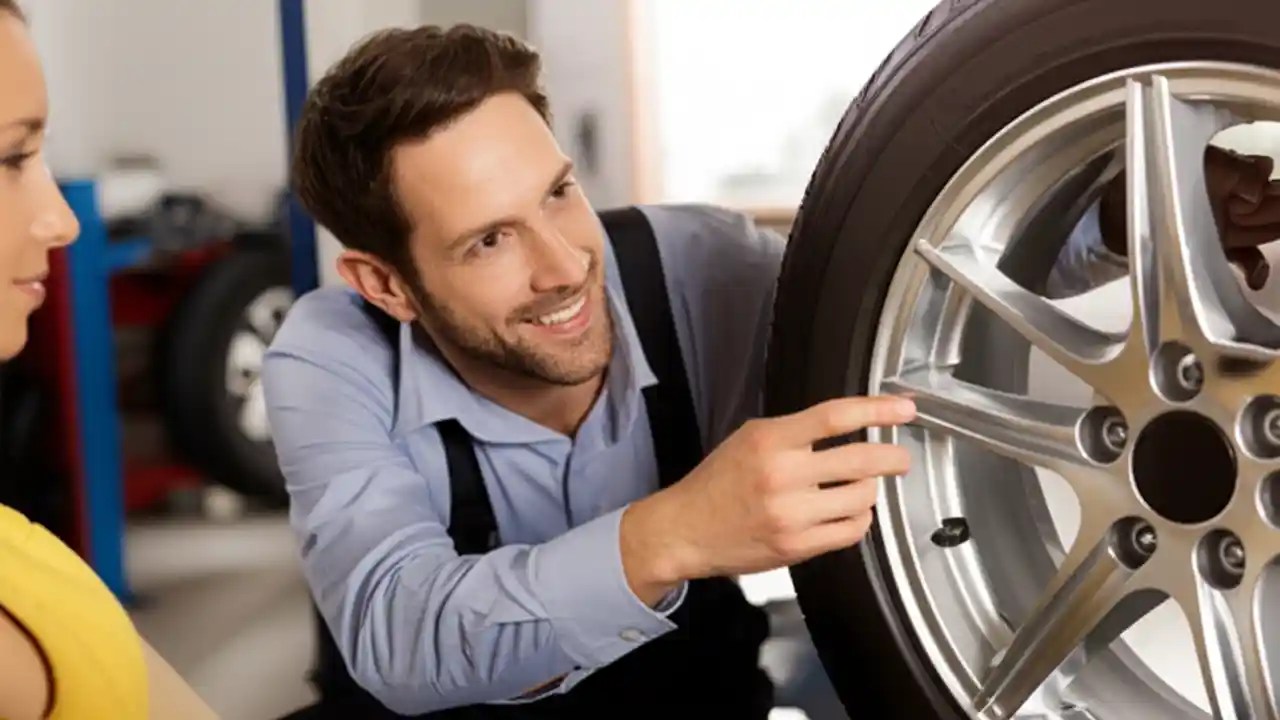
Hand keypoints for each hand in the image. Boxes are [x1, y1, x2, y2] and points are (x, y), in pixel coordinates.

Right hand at [619, 396, 915, 603]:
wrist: (686, 530)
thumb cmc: (717, 483)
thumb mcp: (749, 439)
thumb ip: (795, 431)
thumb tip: (850, 423)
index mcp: (769, 441)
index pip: (834, 417)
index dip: (876, 410)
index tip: (903, 408)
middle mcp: (782, 477)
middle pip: (860, 461)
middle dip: (893, 457)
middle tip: (900, 457)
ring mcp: (791, 515)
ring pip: (862, 498)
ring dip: (870, 490)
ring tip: (862, 486)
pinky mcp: (797, 547)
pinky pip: (851, 531)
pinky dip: (860, 518)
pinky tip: (850, 511)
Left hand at [1101, 145, 1279, 288]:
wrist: (1113, 218)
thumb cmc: (1151, 184)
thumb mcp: (1197, 167)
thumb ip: (1235, 168)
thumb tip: (1266, 175)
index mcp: (1229, 175)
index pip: (1265, 177)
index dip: (1275, 189)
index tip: (1275, 194)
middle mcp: (1231, 200)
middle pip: (1272, 205)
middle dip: (1279, 210)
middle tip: (1278, 217)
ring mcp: (1223, 226)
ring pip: (1263, 229)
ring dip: (1276, 233)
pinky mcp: (1211, 250)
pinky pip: (1245, 258)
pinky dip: (1256, 268)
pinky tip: (1257, 280)